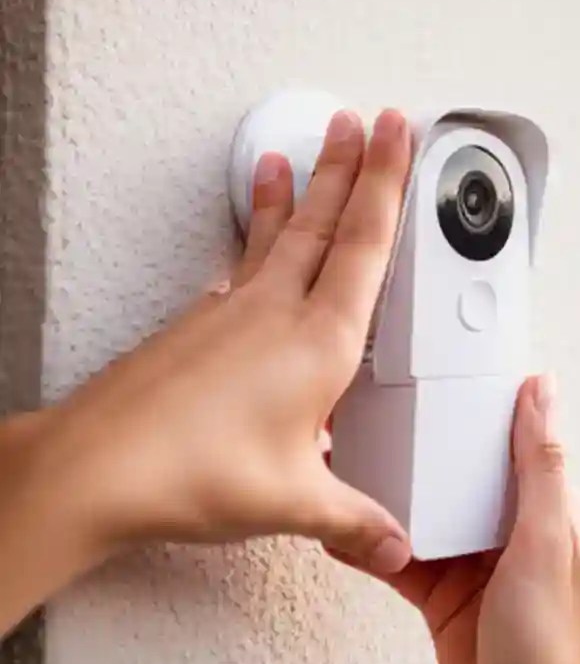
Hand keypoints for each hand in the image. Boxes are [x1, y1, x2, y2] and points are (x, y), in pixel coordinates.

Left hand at [0, 108, 414, 630]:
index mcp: (319, 343)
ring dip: (300, 192)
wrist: (94, 467)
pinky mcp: (196, 327)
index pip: (366, 244)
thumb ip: (354, 522)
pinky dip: (255, 240)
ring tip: (301, 156)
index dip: (389, 183)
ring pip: (279, 236)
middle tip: (367, 120)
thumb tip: (392, 543)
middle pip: (325, 221)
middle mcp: (276, 313)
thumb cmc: (189, 470)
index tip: (401, 134)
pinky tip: (251, 250)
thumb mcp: (292, 502)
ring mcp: (230, 314)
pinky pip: (240, 266)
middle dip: (352, 165)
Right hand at [335, 374, 579, 663]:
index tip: (451, 378)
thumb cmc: (553, 649)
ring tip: (355, 468)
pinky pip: (403, 559)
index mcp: (551, 514)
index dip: (489, 411)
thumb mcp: (546, 545)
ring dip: (394, 496)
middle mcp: (515, 536)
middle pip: (465, 475)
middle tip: (386, 418)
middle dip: (429, 450)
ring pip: (428, 514)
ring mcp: (478, 568)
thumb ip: (541, 469)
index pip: (520, 445)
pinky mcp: (444, 598)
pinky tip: (349, 531)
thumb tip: (546, 394)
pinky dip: (374, 545)